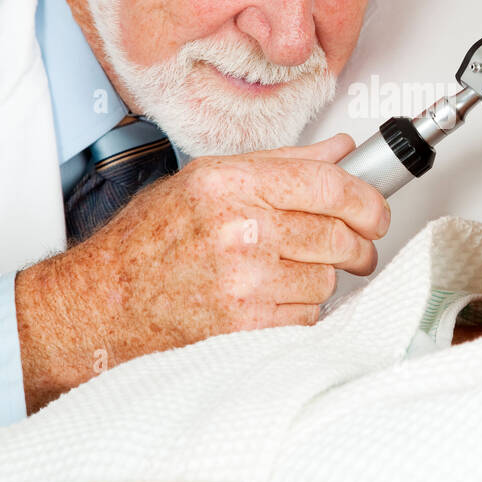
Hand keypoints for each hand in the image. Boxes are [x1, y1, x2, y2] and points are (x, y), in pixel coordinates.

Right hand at [14, 133, 388, 411]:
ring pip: (326, 280)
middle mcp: (239, 231)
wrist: (106, 302)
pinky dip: (299, 310)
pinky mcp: (246, 328)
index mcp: (231, 184)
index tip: (375, 212)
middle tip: (352, 248)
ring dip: (319, 279)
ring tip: (286, 272)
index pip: (329, 186)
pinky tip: (270, 299)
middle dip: (356, 244)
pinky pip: (306, 317)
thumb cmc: (150, 240)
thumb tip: (342, 152)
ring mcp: (244, 283)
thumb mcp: (209, 179)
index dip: (367, 201)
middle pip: (338, 236)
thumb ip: (283, 164)